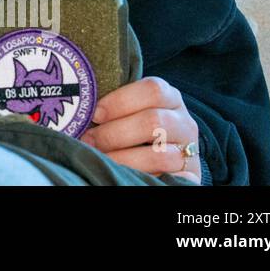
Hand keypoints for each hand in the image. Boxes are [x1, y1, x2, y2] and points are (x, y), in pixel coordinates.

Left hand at [79, 75, 200, 182]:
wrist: (167, 154)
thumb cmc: (136, 126)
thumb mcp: (130, 111)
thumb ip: (113, 107)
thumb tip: (77, 108)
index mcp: (170, 98)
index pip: (153, 90)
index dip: (120, 101)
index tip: (95, 114)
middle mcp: (184, 122)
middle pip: (153, 121)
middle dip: (114, 133)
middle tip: (89, 141)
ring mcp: (190, 151)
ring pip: (159, 155)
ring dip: (123, 159)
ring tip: (101, 160)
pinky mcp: (191, 176)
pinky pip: (173, 180)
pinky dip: (149, 178)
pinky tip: (128, 176)